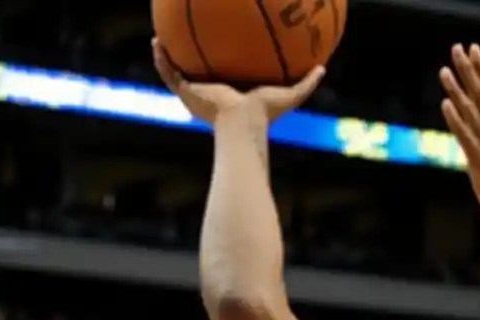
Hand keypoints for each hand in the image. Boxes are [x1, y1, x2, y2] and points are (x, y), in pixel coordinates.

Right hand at [153, 39, 323, 126]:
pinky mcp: (186, 93)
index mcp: (232, 94)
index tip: (221, 47)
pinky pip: (169, 73)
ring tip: (160, 36)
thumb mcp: (291, 94)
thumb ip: (307, 82)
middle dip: (192, 57)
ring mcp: (196, 94)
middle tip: (188, 37)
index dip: (221, 63)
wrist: (242, 123)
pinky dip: (161, 59)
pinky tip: (155, 42)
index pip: (225, 77)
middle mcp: (211, 94)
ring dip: (168, 56)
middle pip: (198, 73)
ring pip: (177, 72)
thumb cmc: (265, 114)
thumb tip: (324, 67)